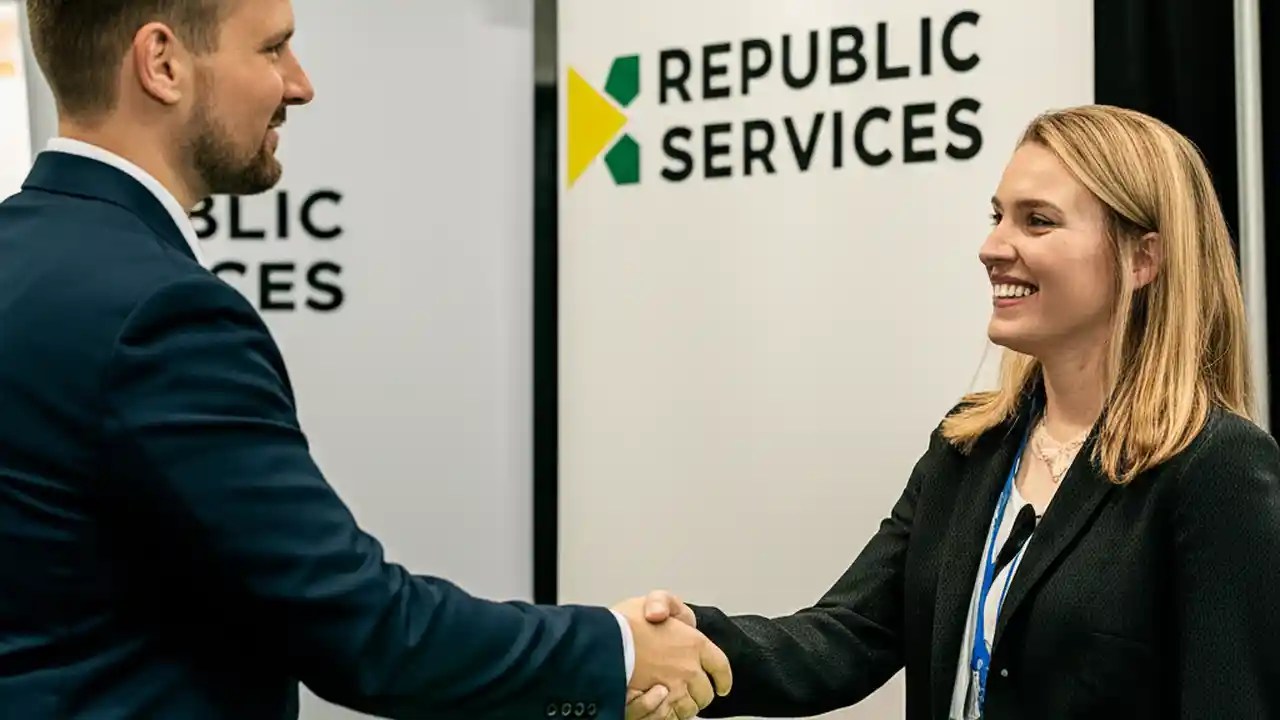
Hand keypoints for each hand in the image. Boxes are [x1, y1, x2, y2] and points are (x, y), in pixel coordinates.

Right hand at [613, 596, 731, 718]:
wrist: (601, 645)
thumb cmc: (621, 624)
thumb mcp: (648, 600)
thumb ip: (665, 602)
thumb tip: (662, 614)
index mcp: (694, 643)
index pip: (720, 666)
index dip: (722, 678)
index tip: (722, 685)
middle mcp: (688, 669)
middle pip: (705, 693)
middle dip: (699, 694)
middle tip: (690, 692)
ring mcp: (674, 690)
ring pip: (687, 709)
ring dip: (682, 706)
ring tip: (672, 699)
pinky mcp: (657, 706)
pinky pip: (668, 717)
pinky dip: (664, 714)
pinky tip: (658, 705)